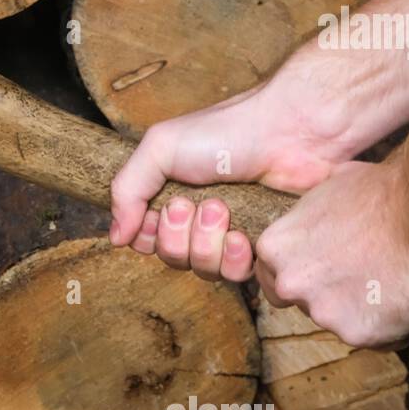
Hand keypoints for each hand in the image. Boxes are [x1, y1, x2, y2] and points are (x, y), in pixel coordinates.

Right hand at [109, 83, 355, 280]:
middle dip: (180, 234)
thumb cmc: (229, 131)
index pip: (144, 239)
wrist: (293, 133)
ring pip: (203, 270)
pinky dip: (236, 259)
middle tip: (197, 203)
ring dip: (208, 243)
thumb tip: (115, 238)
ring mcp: (231, 235)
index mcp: (172, 195)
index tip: (162, 209)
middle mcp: (199, 219)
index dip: (149, 233)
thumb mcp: (160, 147)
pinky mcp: (262, 249)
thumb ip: (126, 190)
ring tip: (224, 210)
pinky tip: (244, 234)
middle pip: (172, 258)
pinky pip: (238, 278)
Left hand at [255, 159, 408, 347]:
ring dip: (361, 311)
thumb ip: (311, 215)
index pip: (273, 277)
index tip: (326, 273)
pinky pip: (375, 338)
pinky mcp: (358, 333)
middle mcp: (290, 284)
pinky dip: (391, 327)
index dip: (302, 276)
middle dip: (327, 297)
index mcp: (275, 249)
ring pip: (338, 322)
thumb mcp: (329, 189)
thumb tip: (321, 216)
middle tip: (363, 279)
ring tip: (393, 284)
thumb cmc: (383, 191)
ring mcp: (322, 312)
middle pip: (303, 303)